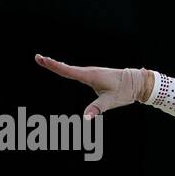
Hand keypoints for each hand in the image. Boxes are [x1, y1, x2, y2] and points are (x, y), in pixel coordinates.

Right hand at [34, 54, 149, 119]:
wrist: (136, 82)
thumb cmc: (124, 90)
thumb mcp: (111, 101)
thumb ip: (97, 109)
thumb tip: (86, 118)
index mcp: (90, 75)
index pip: (68, 71)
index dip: (54, 65)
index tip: (41, 58)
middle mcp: (89, 72)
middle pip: (66, 68)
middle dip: (52, 63)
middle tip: (37, 57)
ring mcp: (91, 73)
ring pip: (71, 69)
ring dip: (57, 65)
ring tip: (43, 60)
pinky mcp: (94, 76)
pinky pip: (76, 72)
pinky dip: (66, 69)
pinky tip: (61, 68)